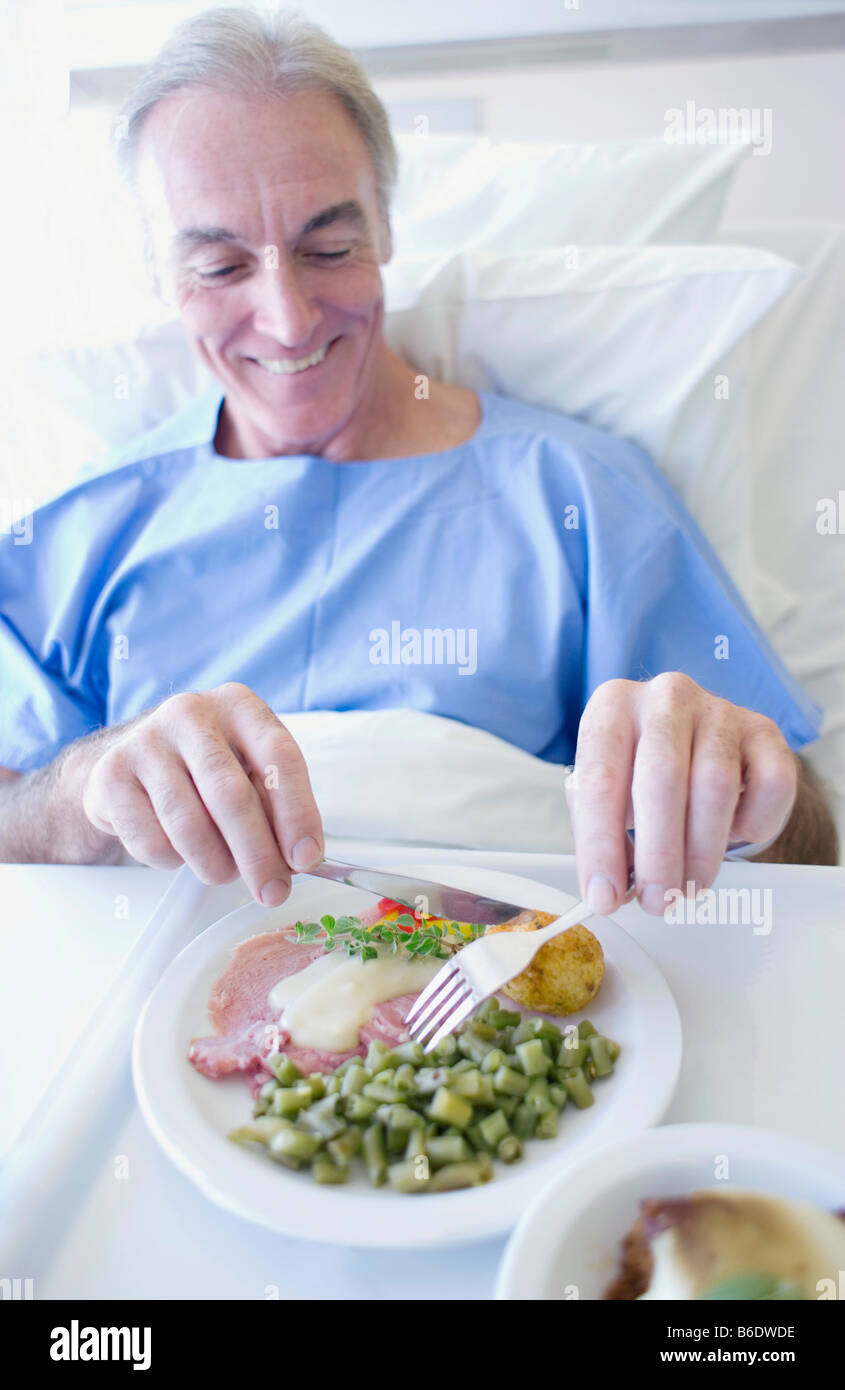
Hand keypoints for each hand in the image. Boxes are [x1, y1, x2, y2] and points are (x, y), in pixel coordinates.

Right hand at [79, 683, 323, 904]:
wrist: (130, 758)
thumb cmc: (205, 768)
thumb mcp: (249, 769)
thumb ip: (276, 806)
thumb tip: (299, 858)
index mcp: (238, 705)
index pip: (279, 756)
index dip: (297, 812)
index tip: (306, 858)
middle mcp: (190, 713)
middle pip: (231, 795)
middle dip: (258, 855)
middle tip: (273, 892)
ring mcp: (145, 742)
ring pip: (189, 825)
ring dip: (215, 865)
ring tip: (224, 872)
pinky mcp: (111, 776)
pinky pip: (151, 842)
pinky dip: (174, 862)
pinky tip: (179, 849)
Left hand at [565, 673, 797, 915]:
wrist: (695, 743)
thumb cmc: (638, 774)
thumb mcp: (606, 795)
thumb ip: (603, 836)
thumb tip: (609, 891)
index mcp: (612, 706)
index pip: (600, 778)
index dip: (601, 844)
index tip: (604, 896)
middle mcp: (665, 698)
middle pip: (662, 778)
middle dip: (658, 853)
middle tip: (657, 901)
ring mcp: (719, 709)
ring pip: (716, 784)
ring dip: (701, 851)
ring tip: (687, 889)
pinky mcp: (763, 730)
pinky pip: (770, 784)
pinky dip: (753, 824)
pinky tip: (733, 838)